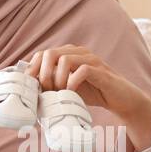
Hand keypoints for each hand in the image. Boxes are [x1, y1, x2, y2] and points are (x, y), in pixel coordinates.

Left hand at [27, 44, 150, 150]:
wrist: (120, 99)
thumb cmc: (93, 93)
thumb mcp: (68, 88)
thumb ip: (52, 85)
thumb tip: (30, 91)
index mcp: (68, 54)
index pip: (43, 54)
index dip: (33, 70)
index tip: (32, 88)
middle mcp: (78, 52)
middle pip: (50, 53)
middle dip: (44, 75)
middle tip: (47, 91)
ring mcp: (90, 60)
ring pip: (64, 60)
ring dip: (57, 79)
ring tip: (60, 93)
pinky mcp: (101, 70)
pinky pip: (82, 70)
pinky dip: (73, 83)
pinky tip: (72, 93)